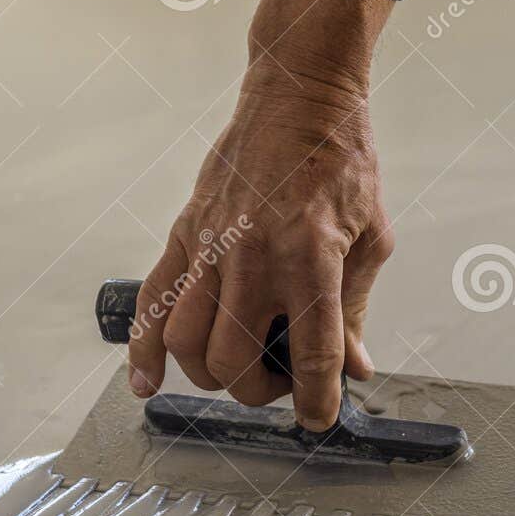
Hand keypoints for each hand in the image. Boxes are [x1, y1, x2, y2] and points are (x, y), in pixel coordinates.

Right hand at [128, 0, 394, 430]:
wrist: (298, 97)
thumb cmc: (340, 161)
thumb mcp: (372, 237)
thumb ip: (356, 308)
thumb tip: (355, 366)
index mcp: (313, 260)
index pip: (313, 354)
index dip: (317, 400)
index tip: (318, 418)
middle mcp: (256, 258)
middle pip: (237, 362)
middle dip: (259, 390)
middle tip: (279, 379)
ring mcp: (212, 247)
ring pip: (188, 344)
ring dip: (209, 374)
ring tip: (234, 368)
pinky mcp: (184, 234)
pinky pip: (151, 302)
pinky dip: (142, 349)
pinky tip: (146, 383)